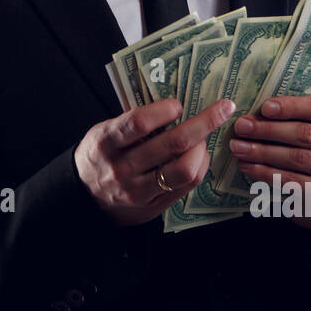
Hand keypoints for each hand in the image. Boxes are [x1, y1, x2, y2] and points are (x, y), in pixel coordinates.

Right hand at [74, 97, 234, 226]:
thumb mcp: (104, 132)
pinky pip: (188, 184)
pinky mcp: (154, 206)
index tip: (178, 104)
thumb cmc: (101, 154)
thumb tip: (176, 105)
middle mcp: (122, 168)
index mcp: (105, 142)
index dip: (164, 110)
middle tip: (223, 108)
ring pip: (185, 169)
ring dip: (203, 148)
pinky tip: (199, 154)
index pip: (138, 123)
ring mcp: (138, 191)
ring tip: (203, 138)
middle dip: (205, 122)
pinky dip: (200, 164)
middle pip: (173, 144)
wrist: (86, 196)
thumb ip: (132, 122)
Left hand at [228, 95, 310, 230]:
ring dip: (262, 152)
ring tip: (238, 147)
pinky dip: (266, 173)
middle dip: (268, 130)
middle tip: (241, 127)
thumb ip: (298, 118)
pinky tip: (248, 167)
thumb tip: (256, 111)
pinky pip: (293, 181)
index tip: (263, 107)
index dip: (290, 107)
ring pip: (298, 158)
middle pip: (306, 134)